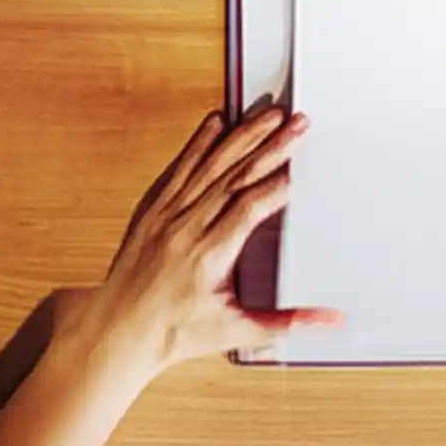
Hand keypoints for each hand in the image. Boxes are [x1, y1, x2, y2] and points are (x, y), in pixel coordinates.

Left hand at [61, 107, 339, 378]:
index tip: (301, 165)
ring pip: (210, 164)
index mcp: (207, 256)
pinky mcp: (153, 209)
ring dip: (242, 135)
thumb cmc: (173, 332)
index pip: (248, 209)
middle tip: (297, 123)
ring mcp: (166, 214)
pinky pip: (179, 168)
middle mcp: (185, 228)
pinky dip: (199, 143)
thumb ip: (287, 321)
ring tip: (268, 113)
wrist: (118, 331)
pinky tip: (216, 122)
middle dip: (270, 145)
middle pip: (235, 176)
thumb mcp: (236, 332)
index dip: (275, 185)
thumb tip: (327, 320)